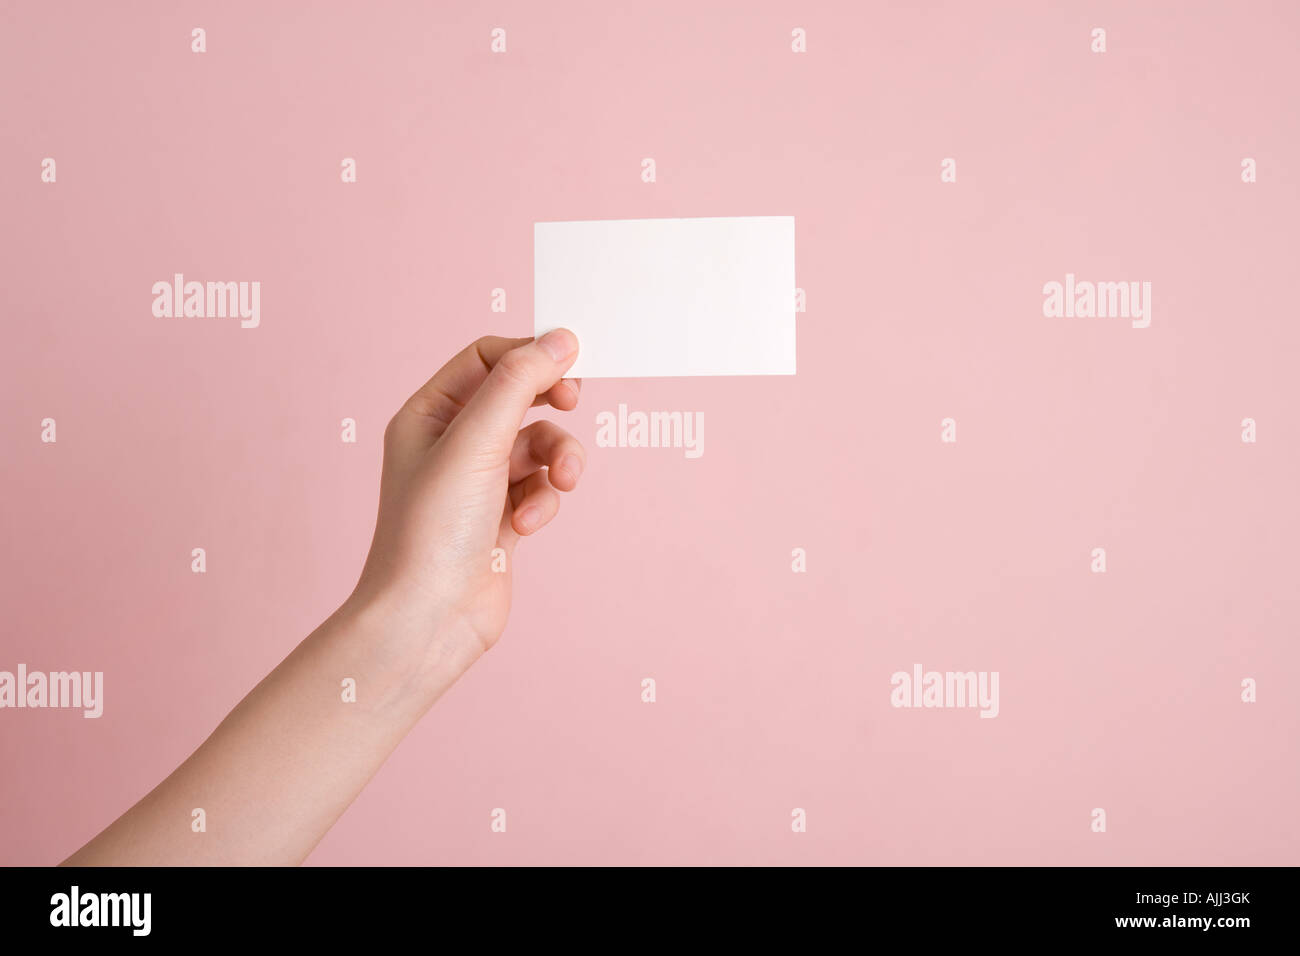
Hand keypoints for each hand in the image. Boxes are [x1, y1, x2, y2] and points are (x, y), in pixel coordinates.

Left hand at [348, 330, 584, 691]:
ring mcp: (478, 482)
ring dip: (558, 460)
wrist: (427, 619)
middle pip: (520, 397)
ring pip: (539, 445)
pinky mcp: (503, 517)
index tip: (570, 363)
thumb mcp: (477, 442)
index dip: (529, 355)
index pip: (486, 359)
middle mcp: (451, 444)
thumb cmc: (432, 531)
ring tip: (561, 482)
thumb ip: (520, 383)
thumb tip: (561, 339)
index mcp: (428, 414)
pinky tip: (526, 526)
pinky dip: (543, 502)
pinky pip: (541, 488)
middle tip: (574, 402)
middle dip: (551, 405)